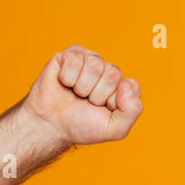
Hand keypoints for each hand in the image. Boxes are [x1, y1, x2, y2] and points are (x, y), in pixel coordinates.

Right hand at [24, 45, 143, 145]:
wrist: (52, 125)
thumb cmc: (82, 126)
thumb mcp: (115, 129)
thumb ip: (132, 111)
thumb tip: (128, 83)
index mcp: (121, 87)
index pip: (130, 86)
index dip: (115, 102)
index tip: (103, 110)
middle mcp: (107, 71)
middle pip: (113, 74)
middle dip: (98, 95)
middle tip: (86, 102)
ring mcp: (89, 61)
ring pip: (95, 66)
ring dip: (82, 87)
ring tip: (75, 94)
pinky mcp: (70, 55)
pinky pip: (75, 60)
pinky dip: (67, 77)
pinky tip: (64, 84)